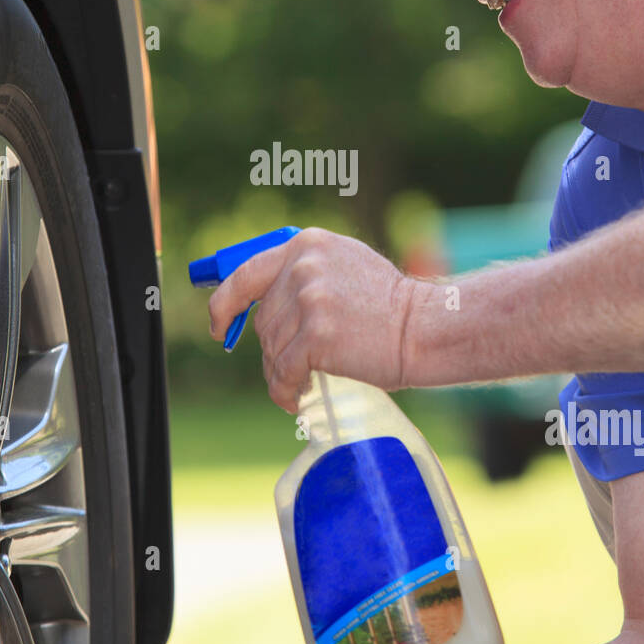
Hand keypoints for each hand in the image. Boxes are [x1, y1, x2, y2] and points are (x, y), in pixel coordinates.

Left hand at [207, 226, 415, 411]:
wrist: (425, 327)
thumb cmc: (390, 305)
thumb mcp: (344, 265)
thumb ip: (304, 273)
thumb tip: (261, 303)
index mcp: (306, 245)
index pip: (246, 273)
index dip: (225, 303)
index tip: (218, 324)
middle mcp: (303, 267)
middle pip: (263, 321)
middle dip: (275, 349)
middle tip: (296, 366)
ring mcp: (309, 300)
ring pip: (271, 349)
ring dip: (281, 373)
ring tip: (302, 383)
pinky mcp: (317, 335)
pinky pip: (284, 372)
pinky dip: (285, 391)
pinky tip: (296, 399)